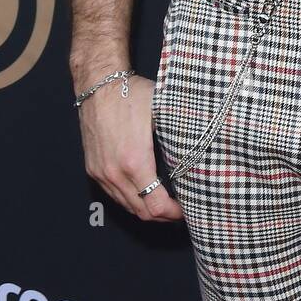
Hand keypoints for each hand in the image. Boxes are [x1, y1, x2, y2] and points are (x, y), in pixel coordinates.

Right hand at [77, 76, 183, 221]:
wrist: (97, 84)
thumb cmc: (132, 94)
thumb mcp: (163, 111)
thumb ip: (181, 134)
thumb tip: (207, 145)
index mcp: (135, 161)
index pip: (155, 205)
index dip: (173, 213)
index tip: (187, 208)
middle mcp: (115, 173)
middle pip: (141, 212)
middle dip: (162, 216)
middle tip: (180, 209)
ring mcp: (101, 173)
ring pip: (126, 206)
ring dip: (146, 209)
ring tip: (165, 203)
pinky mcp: (93, 169)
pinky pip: (114, 195)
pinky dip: (130, 199)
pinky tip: (144, 191)